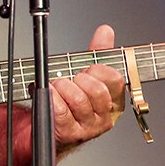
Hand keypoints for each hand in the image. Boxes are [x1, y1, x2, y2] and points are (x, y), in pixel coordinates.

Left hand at [49, 24, 125, 145]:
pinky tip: (49, 92)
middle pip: (97, 90)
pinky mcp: (70, 134)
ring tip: (56, 85)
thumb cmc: (71, 100)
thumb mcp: (87, 74)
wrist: (49, 124)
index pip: (115, 80)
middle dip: (78, 78)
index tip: (87, 69)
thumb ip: (98, 53)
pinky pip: (61, 110)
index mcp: (114, 101)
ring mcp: (88, 128)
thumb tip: (106, 31)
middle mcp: (105, 117)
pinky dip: (52, 96)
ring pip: (78, 99)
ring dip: (62, 87)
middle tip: (70, 78)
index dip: (98, 69)